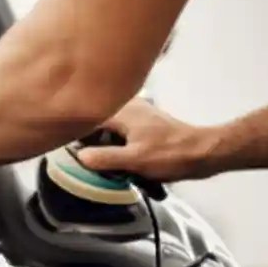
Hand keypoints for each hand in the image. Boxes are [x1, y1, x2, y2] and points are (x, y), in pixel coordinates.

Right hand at [76, 98, 224, 181]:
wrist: (202, 153)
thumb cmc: (170, 155)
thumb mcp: (134, 161)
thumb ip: (105, 158)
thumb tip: (79, 156)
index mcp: (122, 110)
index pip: (86, 116)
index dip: (74, 131)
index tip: (66, 147)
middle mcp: (127, 105)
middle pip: (96, 118)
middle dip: (88, 137)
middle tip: (83, 157)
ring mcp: (138, 111)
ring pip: (108, 124)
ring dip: (103, 141)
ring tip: (100, 159)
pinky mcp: (144, 122)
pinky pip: (120, 129)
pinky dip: (115, 141)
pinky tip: (118, 156)